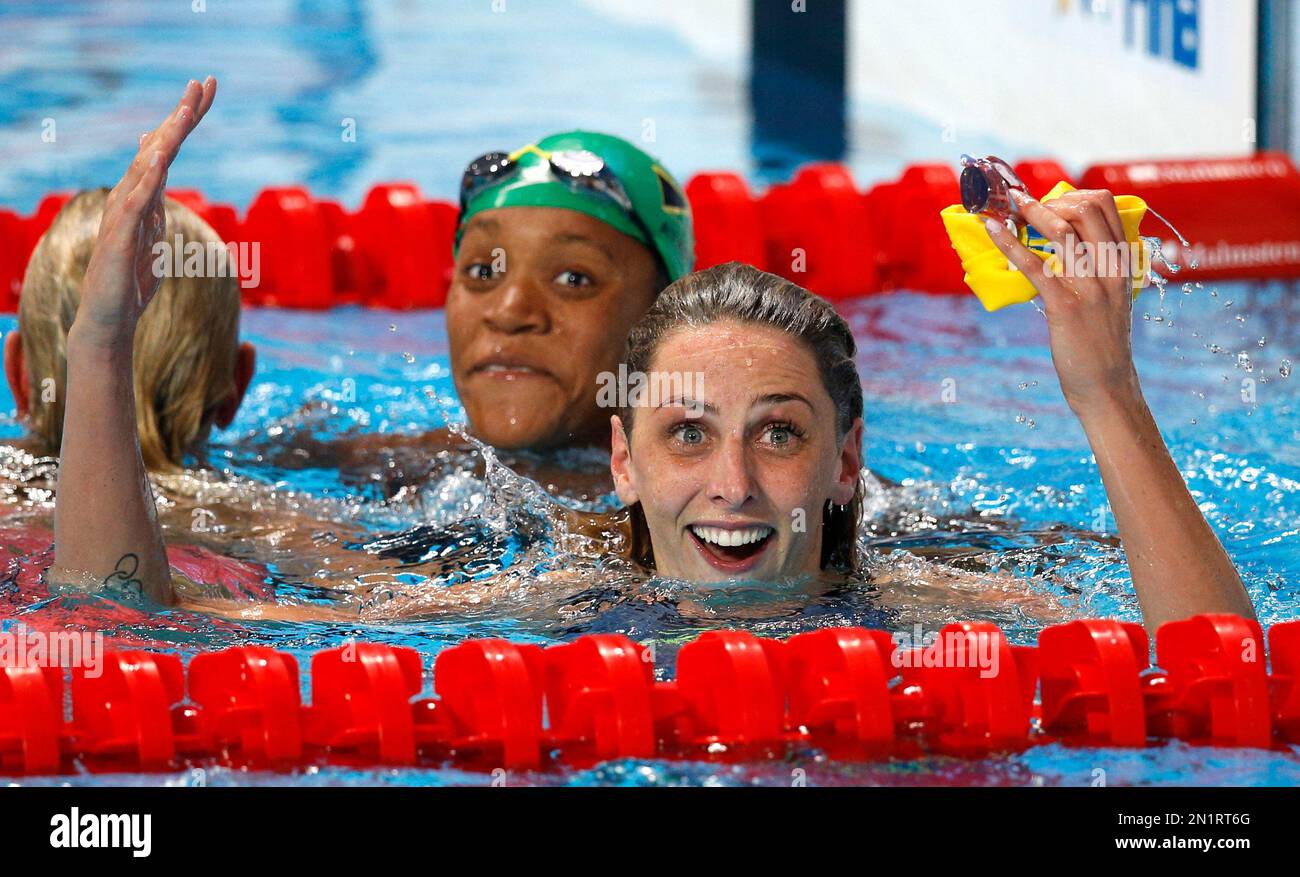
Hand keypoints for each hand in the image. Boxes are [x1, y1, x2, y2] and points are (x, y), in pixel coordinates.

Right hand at [72, 77, 216, 349]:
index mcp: (146, 195)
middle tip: (203, 82)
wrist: (110, 317)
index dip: (186, 119)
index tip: (206, 89)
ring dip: (167, 139)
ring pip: (148, 168)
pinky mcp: (120, 238)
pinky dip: (147, 181)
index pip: (169, 149)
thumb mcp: (154, 232)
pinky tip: (159, 160)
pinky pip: (136, 204)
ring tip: (186, 112)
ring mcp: (124, 215)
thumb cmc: (133, 278)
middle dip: (182, 115)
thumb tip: (159, 173)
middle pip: (160, 147)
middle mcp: (132, 196)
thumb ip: (157, 201)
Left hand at [985, 189, 1143, 418]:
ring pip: (1062, 231)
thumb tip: (1063, 246)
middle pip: (1087, 209)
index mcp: (1122, 263)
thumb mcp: (1109, 298)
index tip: (1049, 201)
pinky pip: (1036, 266)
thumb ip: (1095, 270)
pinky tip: (992, 231)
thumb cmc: (1100, 343)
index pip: (1107, 206)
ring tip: (1007, 207)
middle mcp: (1111, 270)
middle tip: (1025, 208)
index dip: (1074, 195)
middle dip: (1051, 201)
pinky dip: (1009, 244)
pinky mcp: (1066, 306)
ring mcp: (1091, 287)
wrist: (1106, 385)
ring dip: (1030, 213)